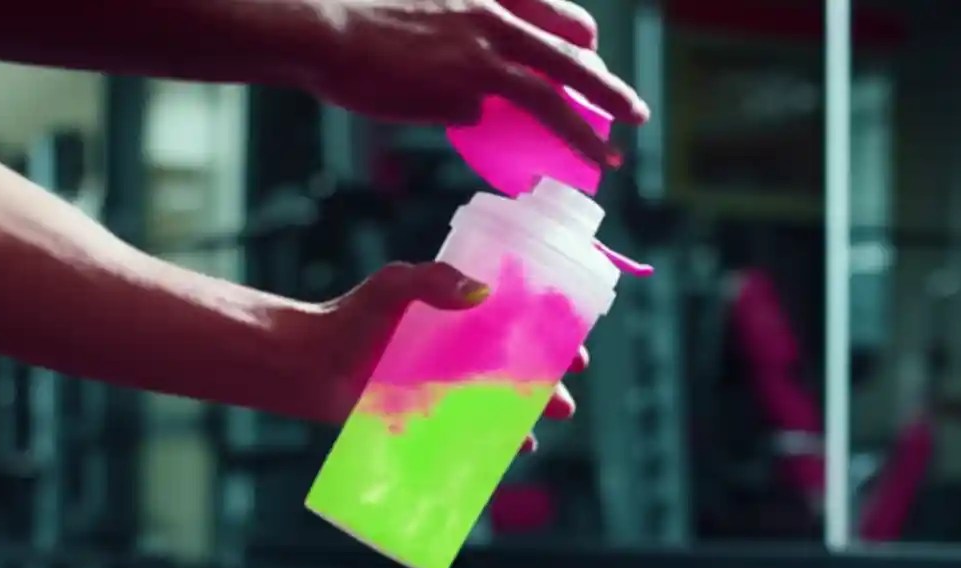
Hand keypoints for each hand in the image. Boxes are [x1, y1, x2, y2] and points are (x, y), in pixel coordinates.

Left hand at [287, 261, 585, 451]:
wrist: (307, 361)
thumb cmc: (349, 317)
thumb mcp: (394, 286)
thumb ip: (433, 282)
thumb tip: (482, 292)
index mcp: (461, 315)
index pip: (519, 323)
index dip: (553, 335)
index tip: (576, 348)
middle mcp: (459, 352)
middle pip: (518, 369)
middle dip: (546, 387)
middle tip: (564, 403)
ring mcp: (444, 387)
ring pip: (497, 404)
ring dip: (522, 420)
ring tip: (535, 436)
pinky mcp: (425, 417)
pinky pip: (466, 432)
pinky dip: (489, 444)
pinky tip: (503, 455)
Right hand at [304, 0, 648, 166]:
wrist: (324, 28)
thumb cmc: (363, 18)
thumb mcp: (428, 9)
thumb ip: (464, 34)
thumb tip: (479, 86)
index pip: (560, 19)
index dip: (584, 43)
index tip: (596, 59)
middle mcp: (495, 22)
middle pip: (571, 61)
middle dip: (610, 91)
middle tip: (636, 116)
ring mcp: (480, 59)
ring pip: (550, 99)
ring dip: (585, 134)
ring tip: (610, 159)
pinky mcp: (458, 96)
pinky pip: (480, 123)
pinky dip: (483, 135)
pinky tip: (477, 144)